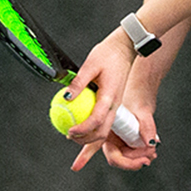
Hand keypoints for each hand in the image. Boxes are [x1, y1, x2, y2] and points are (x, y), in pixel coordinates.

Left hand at [64, 30, 158, 170]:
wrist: (124, 49)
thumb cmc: (108, 54)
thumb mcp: (90, 65)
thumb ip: (79, 83)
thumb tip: (66, 97)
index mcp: (110, 97)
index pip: (96, 120)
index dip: (82, 129)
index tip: (69, 131)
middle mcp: (115, 106)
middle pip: (102, 132)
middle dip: (85, 141)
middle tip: (69, 136)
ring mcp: (115, 106)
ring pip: (104, 131)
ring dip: (89, 138)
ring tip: (73, 136)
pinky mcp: (112, 105)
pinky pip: (103, 122)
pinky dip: (93, 128)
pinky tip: (80, 125)